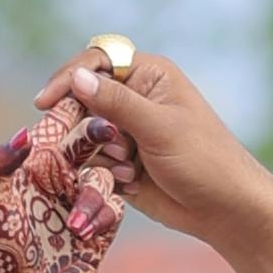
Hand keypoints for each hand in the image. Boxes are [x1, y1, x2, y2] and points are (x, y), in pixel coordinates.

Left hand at [0, 108, 124, 272]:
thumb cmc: (4, 251)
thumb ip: (1, 167)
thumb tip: (22, 133)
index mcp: (35, 158)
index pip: (58, 119)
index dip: (72, 102)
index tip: (83, 92)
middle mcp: (62, 171)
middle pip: (91, 137)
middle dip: (101, 133)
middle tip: (109, 133)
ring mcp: (84, 194)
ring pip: (104, 174)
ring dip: (93, 195)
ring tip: (75, 226)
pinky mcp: (103, 220)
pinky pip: (115, 204)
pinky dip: (102, 216)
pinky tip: (84, 235)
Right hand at [23, 48, 272, 272]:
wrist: (225, 210)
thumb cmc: (203, 160)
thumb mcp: (158, 127)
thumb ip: (116, 102)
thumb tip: (77, 77)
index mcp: (148, 75)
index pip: (96, 62)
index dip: (68, 79)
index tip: (46, 102)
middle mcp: (134, 99)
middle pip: (82, 101)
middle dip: (85, 127)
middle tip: (101, 146)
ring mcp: (126, 132)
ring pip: (83, 136)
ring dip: (101, 155)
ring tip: (131, 168)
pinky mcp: (121, 163)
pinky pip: (91, 164)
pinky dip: (104, 175)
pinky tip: (131, 184)